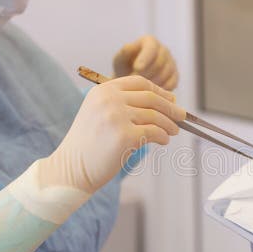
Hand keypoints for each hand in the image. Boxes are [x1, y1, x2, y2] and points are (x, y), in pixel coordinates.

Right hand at [40, 75, 185, 193]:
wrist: (70, 169)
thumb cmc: (89, 145)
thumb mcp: (100, 114)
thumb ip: (123, 104)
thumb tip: (164, 102)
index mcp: (103, 90)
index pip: (139, 82)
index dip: (159, 90)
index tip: (171, 99)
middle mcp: (109, 99)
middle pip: (151, 98)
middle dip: (170, 107)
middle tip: (181, 116)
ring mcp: (117, 116)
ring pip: (155, 115)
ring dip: (168, 124)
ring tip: (174, 131)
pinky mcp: (125, 136)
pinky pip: (154, 132)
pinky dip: (162, 136)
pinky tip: (164, 140)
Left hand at [113, 36, 178, 90]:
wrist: (132, 78)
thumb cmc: (124, 67)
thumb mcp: (120, 58)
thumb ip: (124, 52)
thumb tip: (130, 48)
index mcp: (150, 41)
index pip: (151, 47)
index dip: (145, 58)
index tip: (137, 68)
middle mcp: (163, 50)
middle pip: (159, 63)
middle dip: (146, 74)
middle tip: (134, 83)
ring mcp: (171, 63)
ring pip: (166, 74)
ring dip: (152, 83)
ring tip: (140, 89)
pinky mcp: (175, 76)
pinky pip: (171, 83)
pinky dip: (160, 89)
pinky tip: (150, 92)